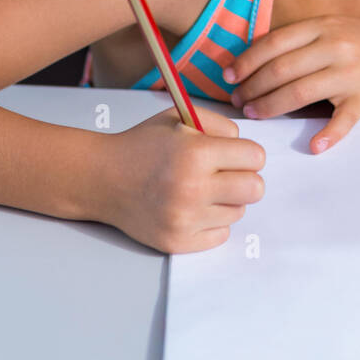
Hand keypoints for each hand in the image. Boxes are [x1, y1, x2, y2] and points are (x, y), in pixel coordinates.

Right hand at [100, 105, 264, 253]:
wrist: (103, 178)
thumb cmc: (144, 145)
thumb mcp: (180, 118)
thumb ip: (221, 125)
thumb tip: (250, 152)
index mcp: (196, 153)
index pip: (256, 158)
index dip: (246, 154)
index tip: (234, 155)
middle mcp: (193, 188)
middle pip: (255, 189)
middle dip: (244, 178)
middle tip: (225, 174)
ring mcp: (185, 219)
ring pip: (238, 212)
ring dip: (226, 201)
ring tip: (200, 190)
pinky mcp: (178, 242)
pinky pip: (221, 235)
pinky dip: (212, 222)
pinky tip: (192, 208)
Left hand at [223, 17, 359, 152]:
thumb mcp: (339, 30)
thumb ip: (305, 40)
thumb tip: (257, 58)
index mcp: (324, 26)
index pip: (274, 42)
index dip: (246, 61)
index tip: (228, 77)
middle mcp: (336, 45)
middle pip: (281, 69)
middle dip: (252, 87)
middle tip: (237, 102)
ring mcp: (353, 71)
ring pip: (300, 91)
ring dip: (272, 106)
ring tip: (256, 116)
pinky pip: (342, 119)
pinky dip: (327, 135)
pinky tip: (312, 147)